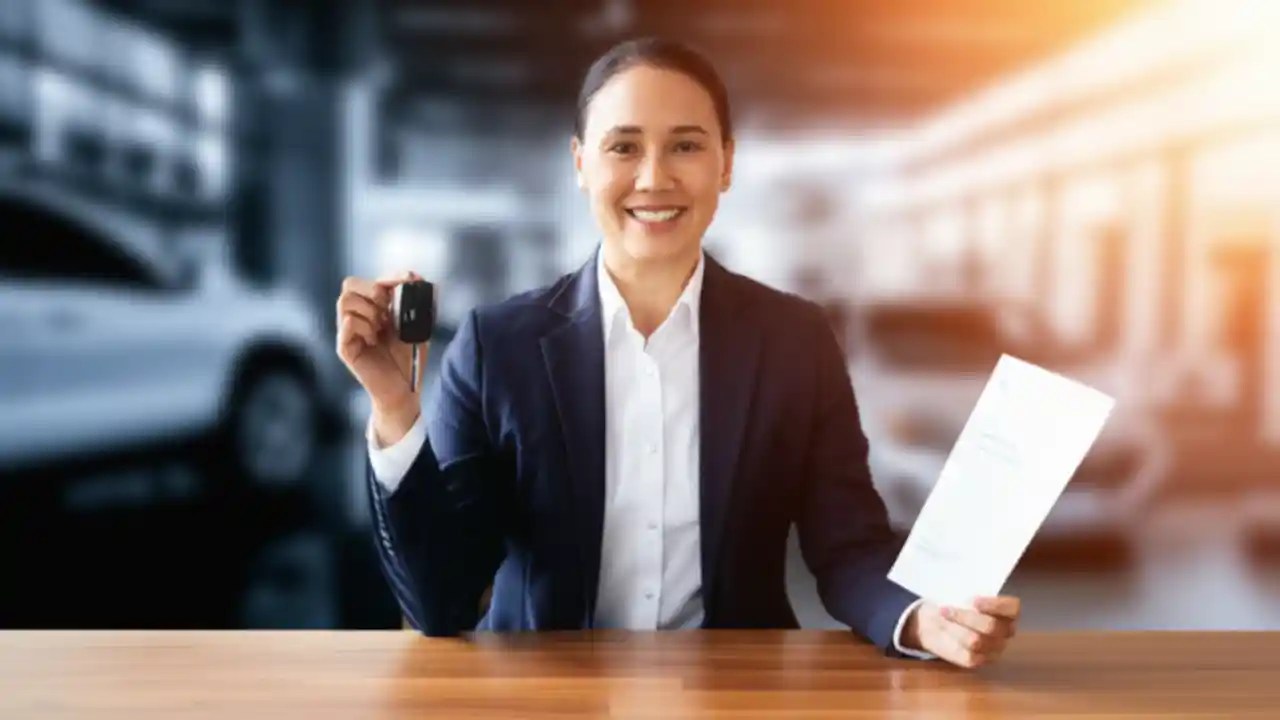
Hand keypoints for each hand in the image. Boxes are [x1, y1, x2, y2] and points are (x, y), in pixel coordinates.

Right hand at [335, 271, 427, 441]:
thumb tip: (415, 276)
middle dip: (372, 290)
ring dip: (368, 310)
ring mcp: (349, 332)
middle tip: (387, 308)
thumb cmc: (408, 359)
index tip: (408, 280)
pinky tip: (374, 339)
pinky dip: (362, 326)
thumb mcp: (418, 326)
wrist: (404, 391)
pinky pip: (346, 325)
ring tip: (381, 328)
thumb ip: (418, 302)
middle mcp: (358, 317)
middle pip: (350, 284)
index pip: (371, 281)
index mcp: (373, 309)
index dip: (389, 277)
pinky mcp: (345, 348)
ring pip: (345, 301)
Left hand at [901, 595, 1019, 668]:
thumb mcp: (961, 588)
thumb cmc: (954, 599)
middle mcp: (1005, 632)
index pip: (1012, 608)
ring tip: (942, 616)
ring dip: (954, 627)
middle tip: (944, 608)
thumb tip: (964, 570)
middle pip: (990, 627)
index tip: (973, 600)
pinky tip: (944, 631)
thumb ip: (968, 585)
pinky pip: (968, 655)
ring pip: (975, 641)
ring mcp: (994, 649)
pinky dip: (952, 641)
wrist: (935, 619)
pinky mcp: (978, 661)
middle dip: (964, 616)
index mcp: (1008, 611)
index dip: (994, 605)